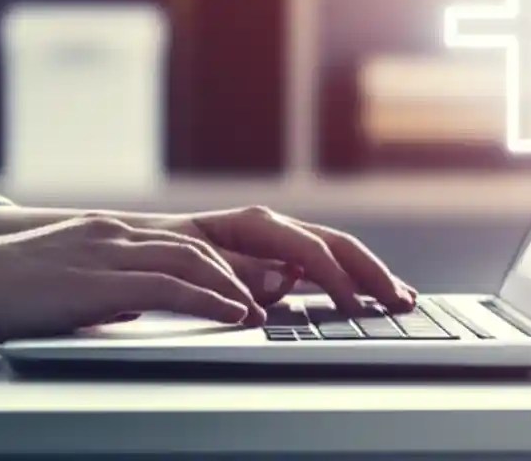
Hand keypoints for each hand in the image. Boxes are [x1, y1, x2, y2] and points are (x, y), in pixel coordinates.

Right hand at [0, 214, 265, 346]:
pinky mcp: (98, 281)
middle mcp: (113, 233)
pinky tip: (229, 314)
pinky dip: (208, 300)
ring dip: (232, 288)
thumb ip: (101, 288)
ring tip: (255, 311)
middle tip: (268, 295)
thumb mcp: (61, 282)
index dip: (221, 263)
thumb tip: (133, 308)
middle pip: (197, 247)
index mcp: (104, 232)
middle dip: (239, 273)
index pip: (179, 242)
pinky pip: (170, 287)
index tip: (249, 283)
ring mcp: (106, 253)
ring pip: (192, 263)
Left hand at [143, 206, 416, 315]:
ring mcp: (271, 241)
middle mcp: (267, 227)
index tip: (357, 306)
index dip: (337, 278)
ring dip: (366, 274)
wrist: (127, 247)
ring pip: (331, 252)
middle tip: (403, 300)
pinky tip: (361, 294)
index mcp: (252, 223)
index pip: (309, 250)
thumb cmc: (156, 254)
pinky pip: (316, 264)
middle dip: (371, 272)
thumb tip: (285, 277)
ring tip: (397, 295)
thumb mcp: (189, 261)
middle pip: (333, 245)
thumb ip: (238, 269)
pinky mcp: (268, 257)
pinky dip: (344, 277)